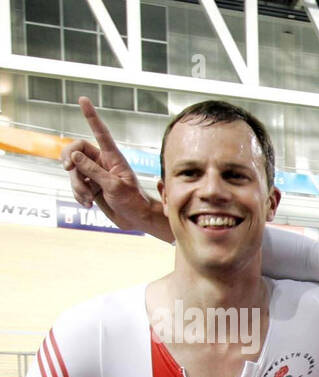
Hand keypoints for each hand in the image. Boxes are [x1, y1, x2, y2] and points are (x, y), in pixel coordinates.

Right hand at [61, 97, 172, 241]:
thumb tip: (74, 155)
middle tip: (67, 168)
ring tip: (89, 198)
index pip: (100, 132)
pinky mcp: (91, 186)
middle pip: (75, 150)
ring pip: (73, 171)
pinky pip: (75, 185)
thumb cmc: (132, 201)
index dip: (91, 116)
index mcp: (113, 157)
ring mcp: (95, 174)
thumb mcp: (113, 186)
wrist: (136, 220)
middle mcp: (102, 162)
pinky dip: (78, 195)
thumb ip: (93, 170)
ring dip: (77, 185)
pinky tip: (87, 204)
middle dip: (69, 160)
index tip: (83, 99)